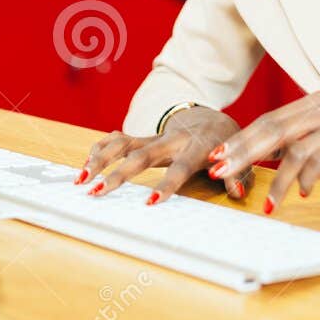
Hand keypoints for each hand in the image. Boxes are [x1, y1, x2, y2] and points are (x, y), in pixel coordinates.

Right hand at [77, 105, 252, 203]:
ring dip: (99, 160)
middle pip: (140, 156)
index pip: (179, 168)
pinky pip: (116, 140)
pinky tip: (85, 167)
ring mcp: (153, 138)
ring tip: (80, 180)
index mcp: (196, 147)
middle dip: (118, 174)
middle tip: (97, 192)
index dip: (167, 184)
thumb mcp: (238, 157)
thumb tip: (238, 194)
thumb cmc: (225, 143)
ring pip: (121, 144)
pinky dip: (99, 150)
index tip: (151, 202)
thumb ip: (237, 175)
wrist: (210, 118)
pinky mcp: (142, 138)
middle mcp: (170, 140)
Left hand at [209, 92, 319, 214]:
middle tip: (221, 173)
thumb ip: (290, 145)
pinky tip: (301, 196)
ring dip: (278, 181)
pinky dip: (305, 180)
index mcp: (317, 102)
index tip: (216, 159)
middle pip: (275, 129)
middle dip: (243, 153)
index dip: (240, 140)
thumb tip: (245, 153)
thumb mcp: (317, 152)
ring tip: (269, 204)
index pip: (268, 121)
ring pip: (296, 149)